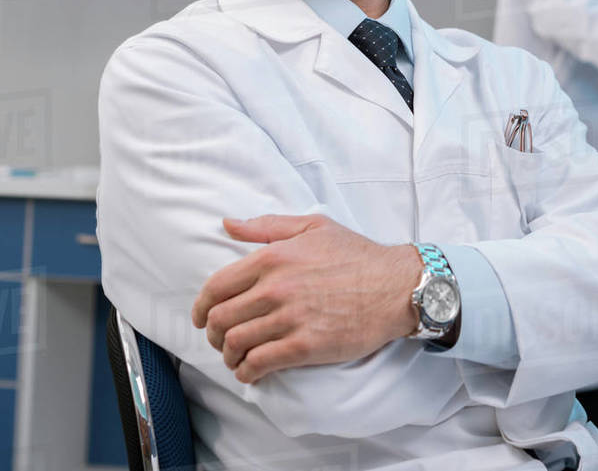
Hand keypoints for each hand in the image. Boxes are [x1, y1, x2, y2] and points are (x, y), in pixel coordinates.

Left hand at [191, 214, 422, 383]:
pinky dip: (247, 372)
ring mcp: (289, 318)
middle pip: (221, 319)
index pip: (216, 287)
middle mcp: (276, 288)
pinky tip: (251, 372)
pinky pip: (259, 364)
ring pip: (236, 344)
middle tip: (221, 341)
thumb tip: (227, 224)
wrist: (396, 286)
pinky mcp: (305, 346)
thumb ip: (267, 226)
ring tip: (236, 359)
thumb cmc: (358, 255)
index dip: (201, 307)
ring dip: (229, 356)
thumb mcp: (313, 227)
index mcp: (272, 258)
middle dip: (214, 335)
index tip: (203, 318)